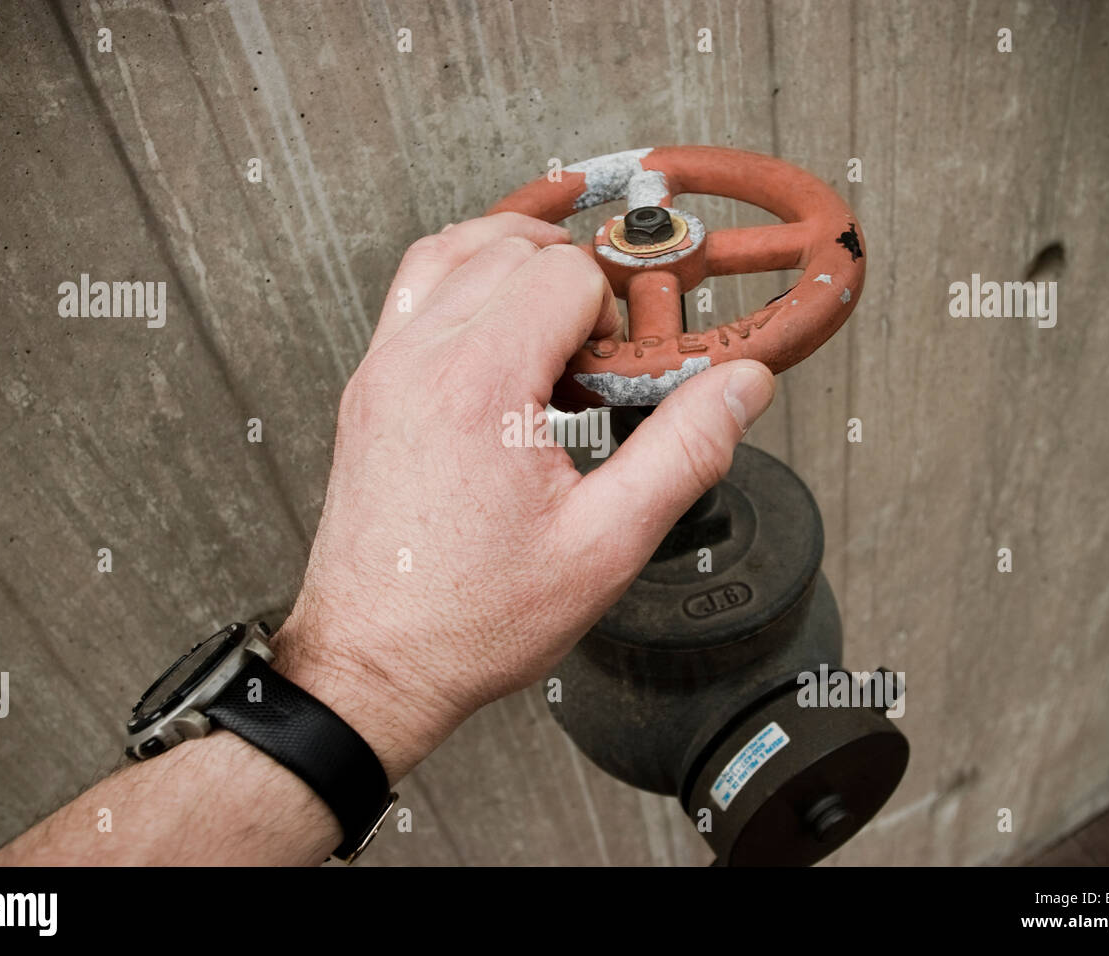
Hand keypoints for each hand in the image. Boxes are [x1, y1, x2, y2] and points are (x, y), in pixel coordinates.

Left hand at [272, 212, 775, 782]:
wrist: (376, 660)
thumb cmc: (470, 618)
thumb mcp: (605, 546)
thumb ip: (683, 453)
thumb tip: (739, 388)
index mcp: (479, 387)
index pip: (564, 274)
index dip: (613, 312)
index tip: (621, 369)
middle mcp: (419, 362)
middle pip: (512, 249)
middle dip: (572, 282)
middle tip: (598, 355)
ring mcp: (383, 369)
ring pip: (453, 249)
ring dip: (514, 261)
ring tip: (555, 320)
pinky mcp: (368, 387)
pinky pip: (414, 289)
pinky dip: (462, 281)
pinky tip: (496, 332)